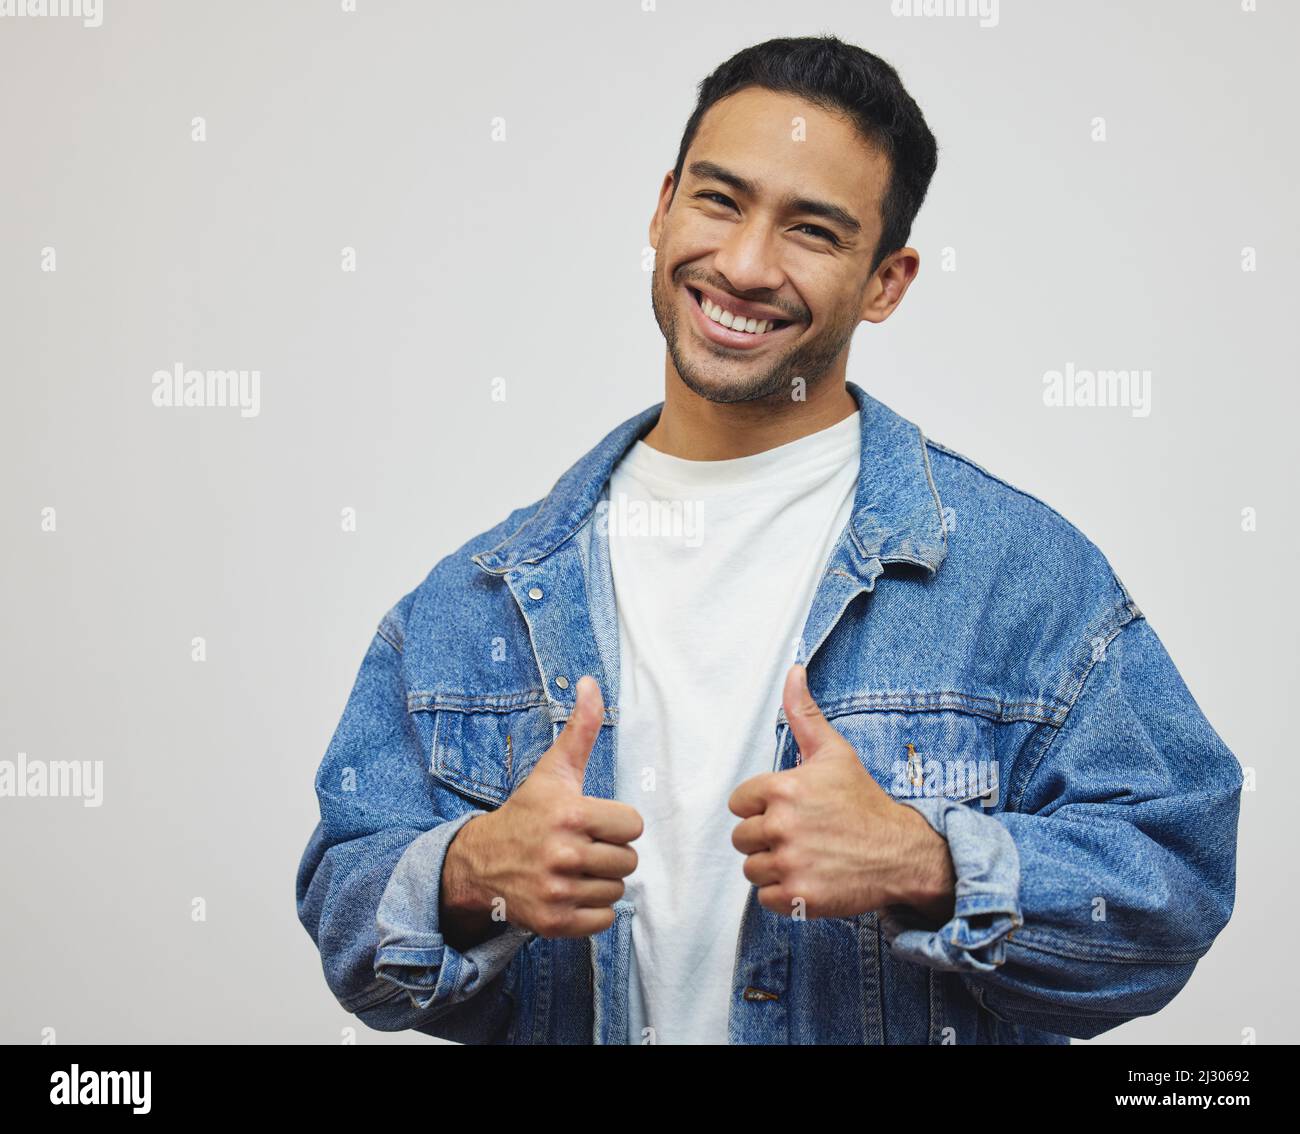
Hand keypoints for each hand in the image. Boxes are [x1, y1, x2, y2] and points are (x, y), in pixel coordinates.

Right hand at [442, 675, 642, 939]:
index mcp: (570, 814)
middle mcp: (564, 854)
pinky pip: (604, 920)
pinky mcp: (554, 922)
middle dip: (610, 853)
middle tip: (581, 846)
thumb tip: (592, 683)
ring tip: (573, 868)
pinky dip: (592, 910)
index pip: (632, 825)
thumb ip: (581, 728)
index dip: (616, 822)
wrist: (482, 862)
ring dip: (601, 881)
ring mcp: (558, 891)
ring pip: (617, 890)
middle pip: (628, 860)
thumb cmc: (527, 813)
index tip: (592, 821)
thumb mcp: (554, 770)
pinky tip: (570, 891)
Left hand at [728, 663, 954, 921]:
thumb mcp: (834, 753)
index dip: (761, 808)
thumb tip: (793, 671)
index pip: (739, 803)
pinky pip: (765, 898)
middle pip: (742, 838)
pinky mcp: (798, 896)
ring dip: (773, 867)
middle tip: (802, 836)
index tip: (790, 811)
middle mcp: (783, 825)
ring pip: (752, 869)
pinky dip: (783, 894)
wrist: (902, 852)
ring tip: (805, 857)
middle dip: (766, 839)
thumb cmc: (863, 802)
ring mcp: (790, 862)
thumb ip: (804, 714)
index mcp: (783, 788)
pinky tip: (808, 879)